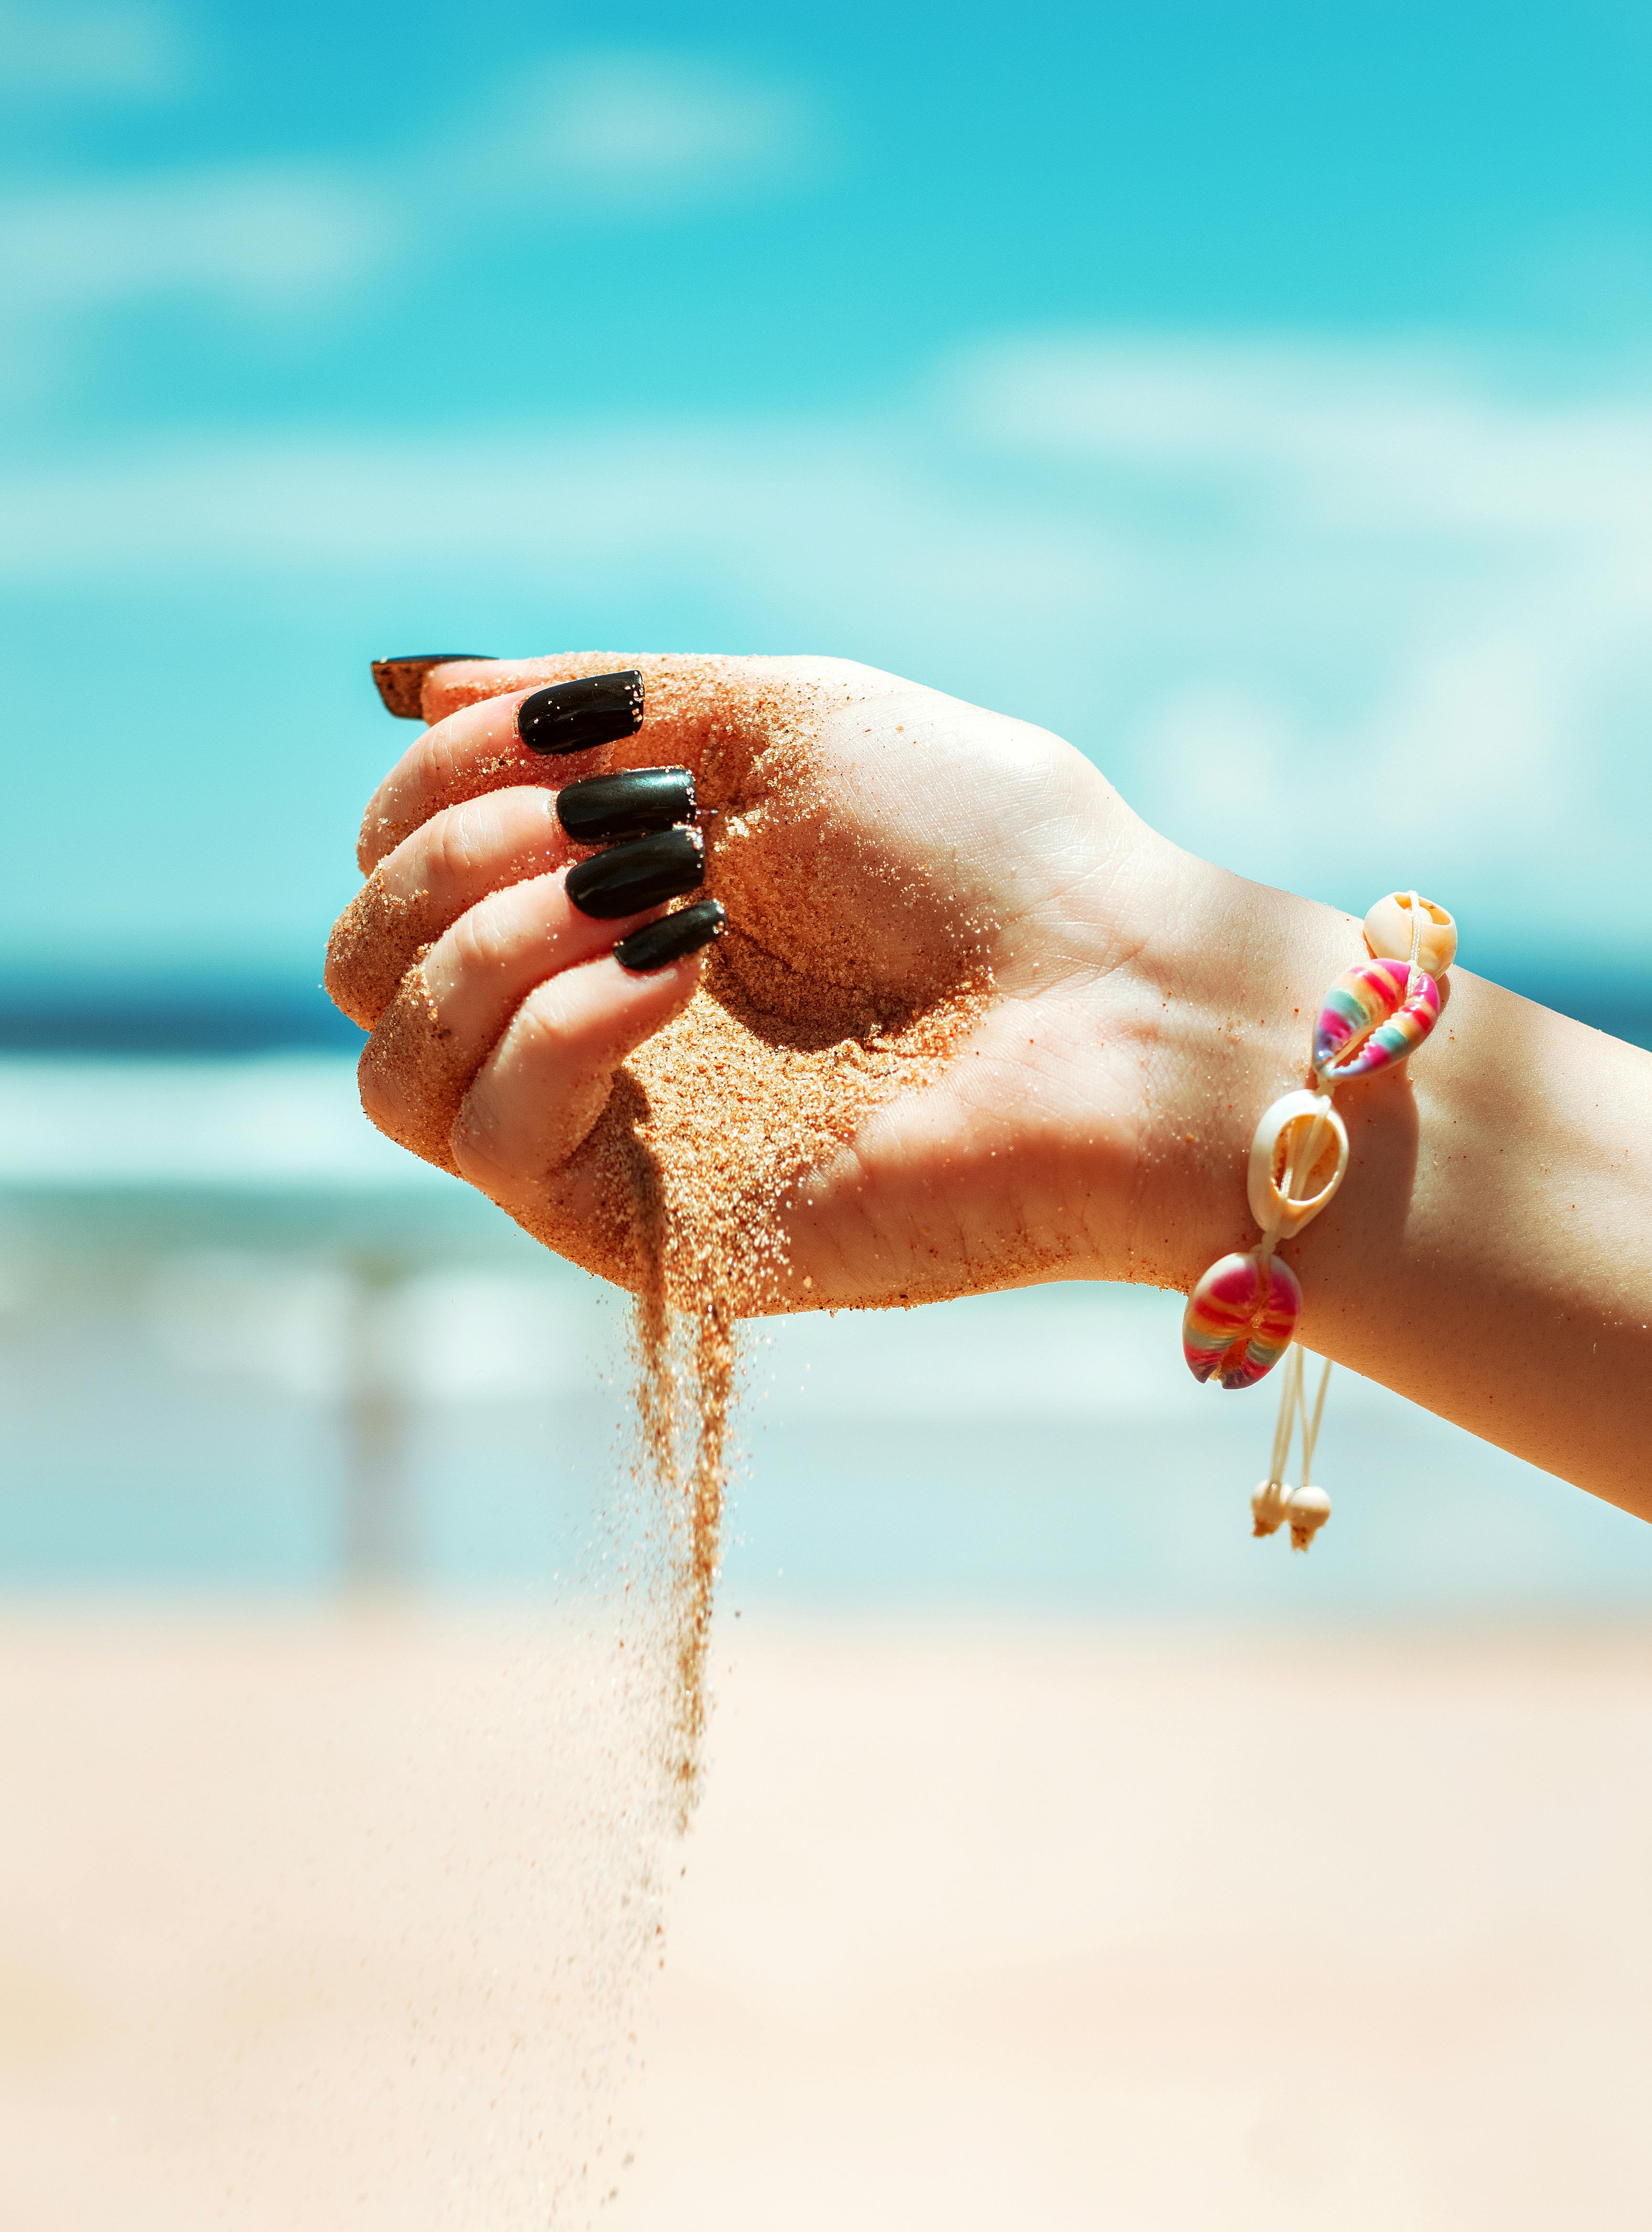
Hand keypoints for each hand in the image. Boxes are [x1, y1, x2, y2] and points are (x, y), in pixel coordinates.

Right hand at [324, 653, 1229, 1307]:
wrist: (1120, 1011)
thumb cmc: (995, 858)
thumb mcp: (788, 718)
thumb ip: (596, 704)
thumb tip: (409, 690)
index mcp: (615, 907)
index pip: (405, 865)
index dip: (437, 784)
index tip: (563, 743)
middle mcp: (594, 1026)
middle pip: (367, 961)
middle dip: (445, 855)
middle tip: (610, 823)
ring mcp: (618, 1136)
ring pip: (393, 1065)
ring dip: (481, 940)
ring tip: (645, 897)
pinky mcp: (650, 1232)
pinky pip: (488, 1137)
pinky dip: (557, 1026)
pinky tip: (675, 971)